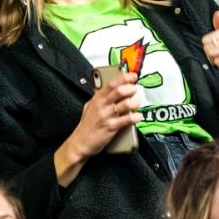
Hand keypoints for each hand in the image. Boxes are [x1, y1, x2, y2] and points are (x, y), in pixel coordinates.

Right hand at [55, 72, 142, 186]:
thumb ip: (100, 98)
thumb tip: (112, 90)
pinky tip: (138, 116)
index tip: (133, 76)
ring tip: (137, 103)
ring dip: (135, 103)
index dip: (124, 78)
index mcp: (97, 99)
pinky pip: (127, 119)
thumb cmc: (87, 126)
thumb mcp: (90, 107)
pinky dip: (136, 117)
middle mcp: (101, 106)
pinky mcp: (111, 127)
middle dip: (131, 89)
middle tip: (136, 90)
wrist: (80, 143)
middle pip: (119, 91)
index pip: (111, 84)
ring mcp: (106, 116)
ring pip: (125, 105)